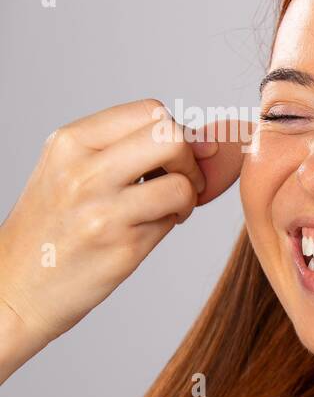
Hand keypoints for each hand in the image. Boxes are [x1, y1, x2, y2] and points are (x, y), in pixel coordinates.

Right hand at [0, 99, 246, 353]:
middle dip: (189, 159)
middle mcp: (82, 169)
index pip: (150, 110)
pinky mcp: (120, 244)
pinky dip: (174, 221)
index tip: (168, 159)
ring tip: (167, 209)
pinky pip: (173, 219)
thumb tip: (211, 139)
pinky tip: (149, 229)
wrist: (16, 286)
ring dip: (188, 196)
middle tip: (179, 182)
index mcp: (70, 142)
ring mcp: (101, 207)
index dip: (175, 133)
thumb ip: (131, 149)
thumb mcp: (74, 172)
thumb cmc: (56, 227)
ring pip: (182, 181)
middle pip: (172, 135)